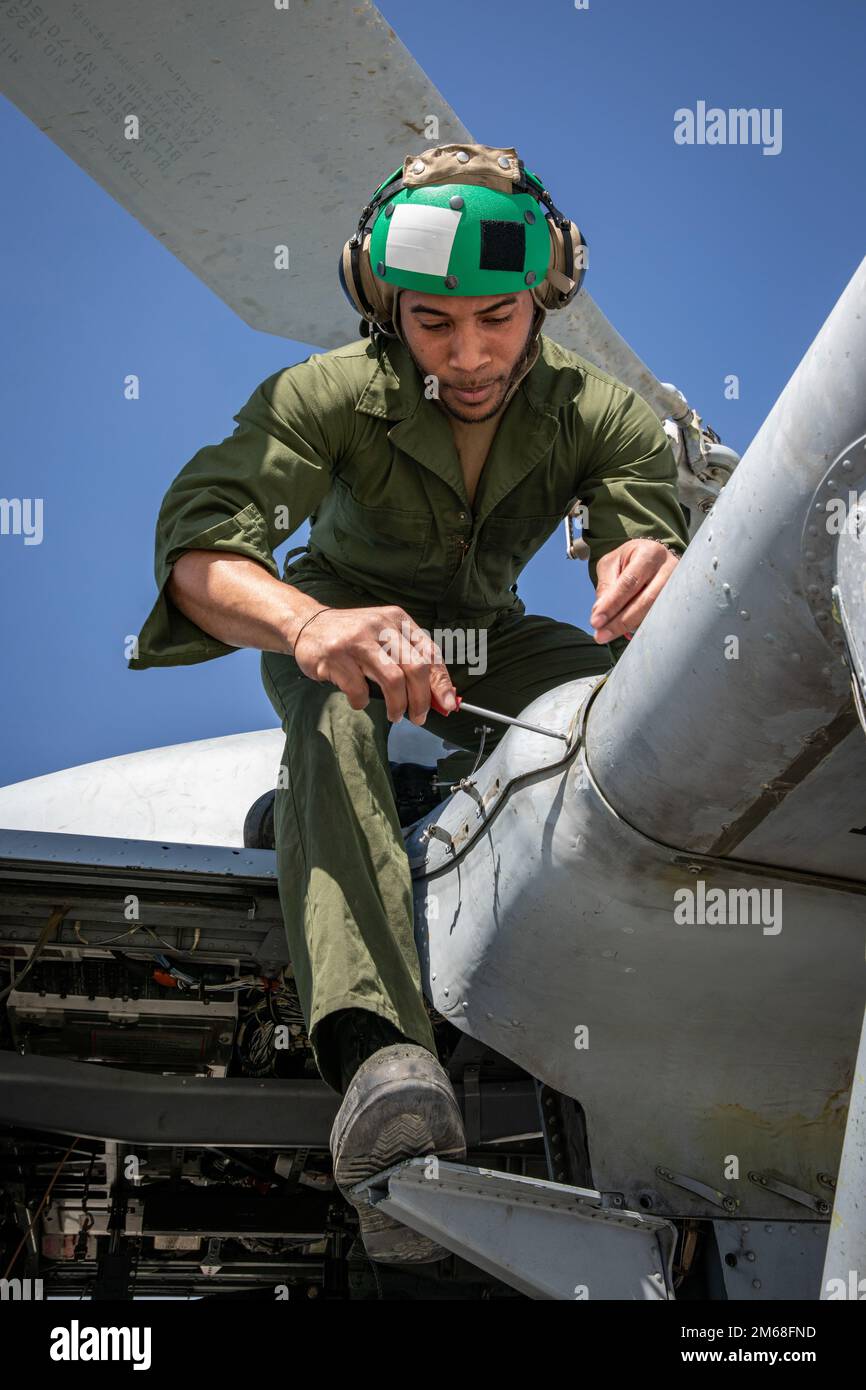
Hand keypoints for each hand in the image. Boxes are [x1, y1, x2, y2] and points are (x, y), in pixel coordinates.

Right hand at [291, 604, 456, 723]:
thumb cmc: (352, 637)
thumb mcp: (384, 638)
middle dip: (422, 699)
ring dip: (398, 705)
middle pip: (416, 667)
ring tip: (395, 715)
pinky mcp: (336, 656)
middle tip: (418, 717)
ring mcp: (357, 640)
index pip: (430, 653)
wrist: (307, 623)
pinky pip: (359, 689)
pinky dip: (363, 702)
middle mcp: (380, 626)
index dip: (442, 682)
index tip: (447, 705)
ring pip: (393, 680)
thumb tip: (439, 696)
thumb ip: (410, 660)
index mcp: (397, 620)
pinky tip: (359, 700)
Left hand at [589, 539, 679, 642]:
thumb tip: (600, 613)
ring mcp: (679, 586)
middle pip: (647, 600)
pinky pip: (660, 618)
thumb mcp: (611, 564)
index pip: (629, 582)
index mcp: (649, 554)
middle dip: (621, 622)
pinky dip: (642, 627)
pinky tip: (625, 633)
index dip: (612, 603)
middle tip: (600, 636)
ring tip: (609, 635)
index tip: (596, 622)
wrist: (653, 555)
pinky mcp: (679, 600)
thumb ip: (606, 586)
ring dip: (630, 627)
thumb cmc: (628, 560)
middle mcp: (669, 569)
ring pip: (656, 612)